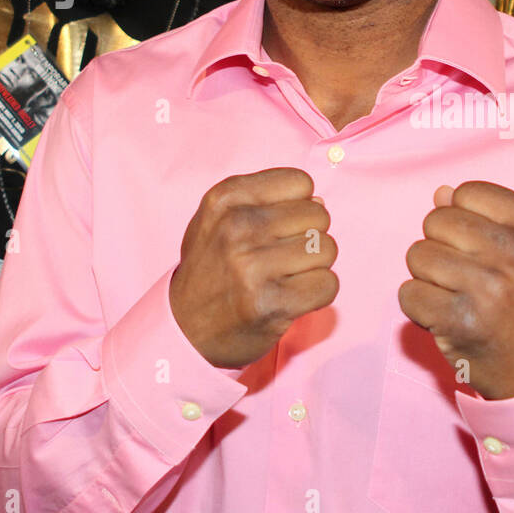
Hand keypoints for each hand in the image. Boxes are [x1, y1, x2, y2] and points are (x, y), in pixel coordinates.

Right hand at [169, 167, 337, 367]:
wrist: (185, 329)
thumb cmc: (212, 268)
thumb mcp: (220, 218)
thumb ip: (267, 202)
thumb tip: (319, 201)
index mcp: (225, 199)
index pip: (301, 183)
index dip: (298, 206)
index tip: (278, 228)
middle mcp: (237, 228)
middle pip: (319, 216)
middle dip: (308, 237)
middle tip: (281, 258)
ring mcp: (253, 267)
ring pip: (327, 249)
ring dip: (314, 266)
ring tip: (285, 277)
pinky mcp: (272, 303)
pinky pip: (328, 284)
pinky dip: (318, 293)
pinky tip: (292, 297)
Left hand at [398, 182, 513, 399]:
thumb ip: (494, 216)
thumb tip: (441, 194)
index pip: (469, 193)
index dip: (463, 217)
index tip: (478, 246)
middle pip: (438, 220)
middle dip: (441, 245)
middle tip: (464, 275)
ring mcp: (490, 289)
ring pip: (417, 254)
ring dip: (427, 276)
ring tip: (456, 296)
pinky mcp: (461, 322)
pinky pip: (408, 293)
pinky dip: (418, 306)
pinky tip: (444, 317)